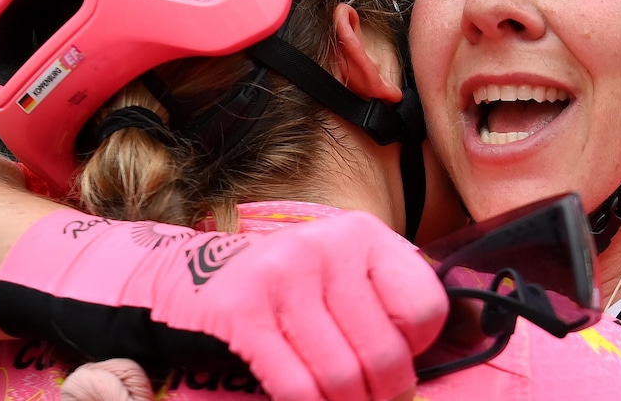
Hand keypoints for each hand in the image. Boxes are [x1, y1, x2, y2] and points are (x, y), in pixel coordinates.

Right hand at [0, 210, 447, 400]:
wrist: (191, 281)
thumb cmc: (284, 292)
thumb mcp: (341, 280)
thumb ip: (385, 310)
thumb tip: (429, 371)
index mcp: (363, 235)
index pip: (424, 308)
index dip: (416, 351)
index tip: (396, 364)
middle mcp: (327, 247)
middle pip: (384, 353)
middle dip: (380, 396)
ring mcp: (283, 275)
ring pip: (342, 377)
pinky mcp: (245, 311)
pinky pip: (296, 386)